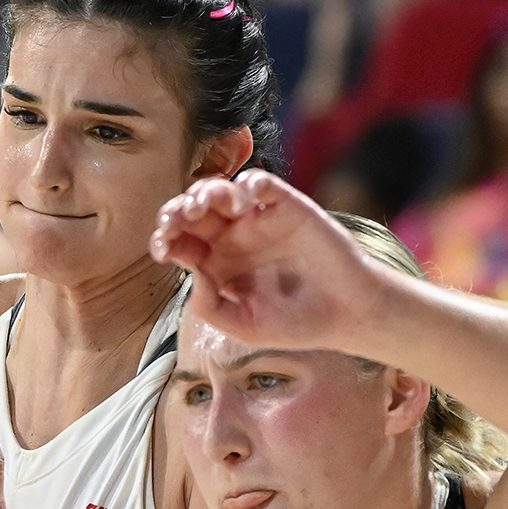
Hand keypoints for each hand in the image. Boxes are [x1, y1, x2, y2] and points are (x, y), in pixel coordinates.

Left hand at [150, 170, 380, 350]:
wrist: (347, 316)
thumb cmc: (294, 325)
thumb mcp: (243, 326)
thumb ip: (210, 305)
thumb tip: (191, 273)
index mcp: (216, 264)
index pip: (181, 242)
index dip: (165, 238)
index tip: (161, 246)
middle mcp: (233, 238)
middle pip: (195, 212)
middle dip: (178, 209)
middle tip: (175, 218)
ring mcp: (259, 220)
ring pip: (223, 191)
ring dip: (206, 190)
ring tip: (203, 204)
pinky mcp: (288, 207)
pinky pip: (263, 183)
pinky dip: (251, 182)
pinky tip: (246, 197)